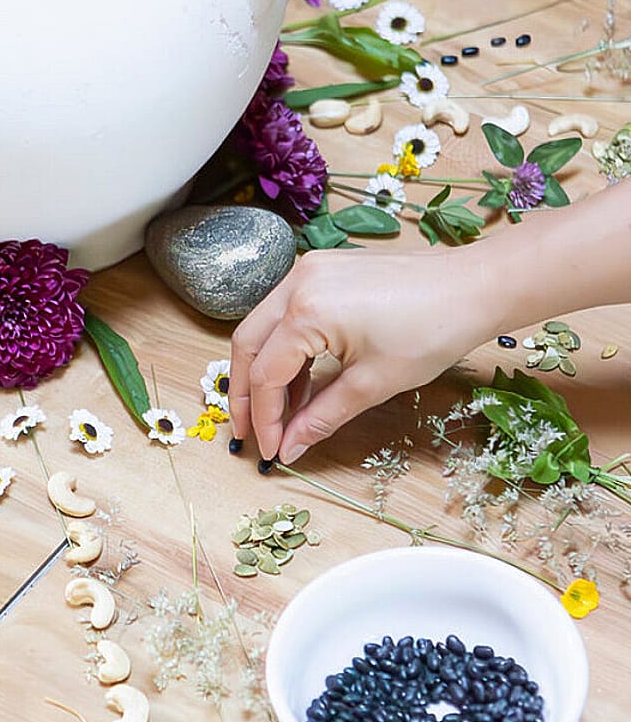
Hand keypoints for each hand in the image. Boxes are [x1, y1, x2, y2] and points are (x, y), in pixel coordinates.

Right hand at [228, 247, 498, 462]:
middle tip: (250, 432)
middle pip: (248, 345)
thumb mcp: (373, 384)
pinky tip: (301, 382)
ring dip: (265, 371)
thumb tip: (289, 449)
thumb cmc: (433, 331)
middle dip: (246, 393)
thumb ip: (321, 418)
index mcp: (306, 311)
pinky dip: (287, 349)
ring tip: (279, 413)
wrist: (475, 285)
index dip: (264, 418)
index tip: (270, 450)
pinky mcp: (322, 270)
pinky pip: (287, 313)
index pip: (266, 374)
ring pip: (264, 328)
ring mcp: (308, 272)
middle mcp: (297, 284)